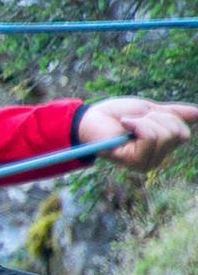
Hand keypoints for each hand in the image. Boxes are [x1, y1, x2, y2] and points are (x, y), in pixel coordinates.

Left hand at [78, 97, 197, 172]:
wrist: (90, 118)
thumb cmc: (116, 115)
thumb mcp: (149, 110)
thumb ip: (174, 114)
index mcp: (162, 149)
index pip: (183, 133)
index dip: (166, 117)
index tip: (145, 115)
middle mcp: (156, 160)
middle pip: (177, 134)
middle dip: (156, 118)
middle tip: (134, 120)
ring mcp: (145, 164)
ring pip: (164, 134)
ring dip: (144, 121)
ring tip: (128, 124)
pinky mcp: (134, 162)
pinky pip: (150, 137)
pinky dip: (137, 124)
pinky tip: (124, 126)